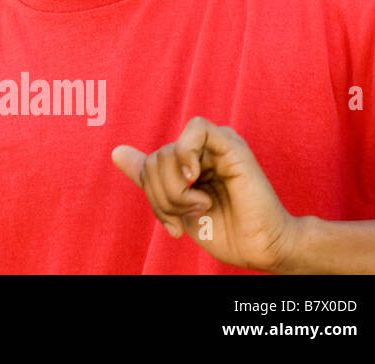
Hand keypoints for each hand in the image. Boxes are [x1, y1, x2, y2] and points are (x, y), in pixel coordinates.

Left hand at [111, 116, 299, 271]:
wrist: (259, 248)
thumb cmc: (223, 230)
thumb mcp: (175, 207)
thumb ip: (150, 179)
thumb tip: (116, 151)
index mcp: (186, 164)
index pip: (148, 166)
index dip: (152, 196)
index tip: (171, 224)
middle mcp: (198, 152)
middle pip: (154, 161)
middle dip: (162, 197)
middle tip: (185, 217)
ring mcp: (214, 146)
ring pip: (167, 152)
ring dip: (175, 190)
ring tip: (199, 206)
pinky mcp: (231, 145)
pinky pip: (197, 127)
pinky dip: (186, 154)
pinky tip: (194, 178)